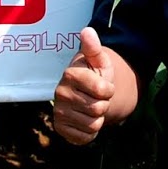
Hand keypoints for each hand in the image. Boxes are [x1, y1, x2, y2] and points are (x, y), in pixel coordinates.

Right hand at [50, 27, 116, 145]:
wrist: (87, 95)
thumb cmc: (95, 75)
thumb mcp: (99, 61)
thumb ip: (94, 48)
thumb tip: (87, 31)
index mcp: (70, 74)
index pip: (102, 90)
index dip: (109, 90)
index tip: (103, 86)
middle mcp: (60, 93)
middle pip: (98, 108)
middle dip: (104, 104)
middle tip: (96, 98)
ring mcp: (58, 112)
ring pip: (92, 124)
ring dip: (98, 118)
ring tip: (91, 108)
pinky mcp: (60, 128)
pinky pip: (84, 137)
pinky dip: (90, 132)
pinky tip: (85, 120)